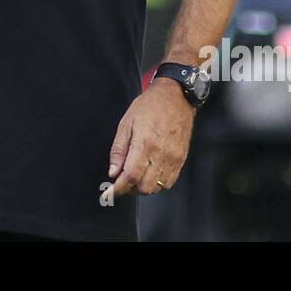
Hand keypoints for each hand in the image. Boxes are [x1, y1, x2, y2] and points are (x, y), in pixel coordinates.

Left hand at [106, 78, 194, 197]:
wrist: (176, 97)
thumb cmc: (149, 106)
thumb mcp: (126, 122)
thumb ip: (119, 149)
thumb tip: (113, 171)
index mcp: (144, 144)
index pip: (130, 176)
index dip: (118, 189)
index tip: (109, 193)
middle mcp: (160, 154)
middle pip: (144, 187)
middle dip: (130, 189)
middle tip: (122, 181)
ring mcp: (173, 158)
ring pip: (157, 187)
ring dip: (143, 187)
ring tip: (136, 177)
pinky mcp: (181, 159)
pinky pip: (169, 182)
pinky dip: (157, 184)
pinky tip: (150, 175)